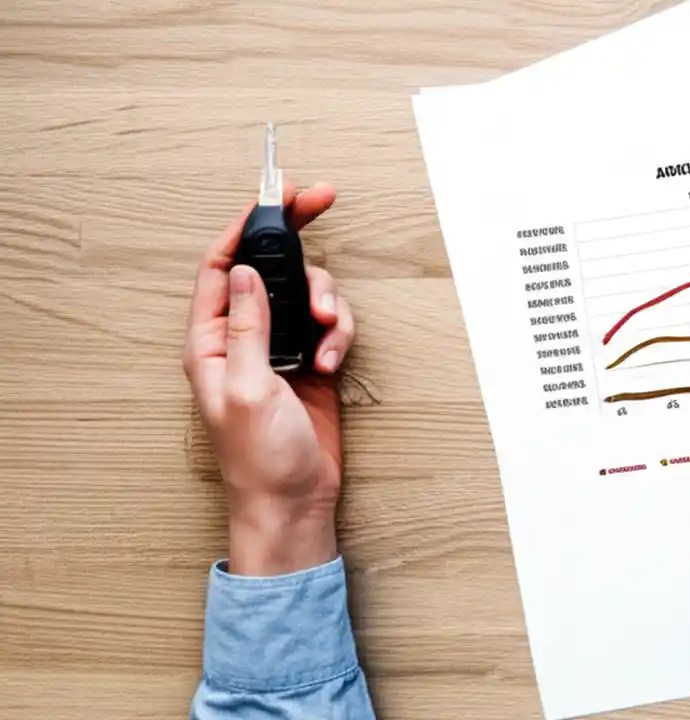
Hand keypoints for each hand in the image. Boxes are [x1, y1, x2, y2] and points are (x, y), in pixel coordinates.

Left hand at [183, 183, 356, 576]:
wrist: (294, 501)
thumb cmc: (259, 457)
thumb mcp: (246, 387)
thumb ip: (247, 326)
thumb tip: (246, 272)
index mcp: (211, 340)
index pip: (221, 266)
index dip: (245, 226)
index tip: (275, 195)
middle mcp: (244, 337)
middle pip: (272, 267)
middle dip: (297, 236)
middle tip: (322, 198)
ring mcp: (280, 348)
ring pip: (310, 294)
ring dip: (327, 304)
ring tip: (328, 336)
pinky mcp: (311, 362)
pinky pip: (331, 326)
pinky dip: (338, 338)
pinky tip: (331, 366)